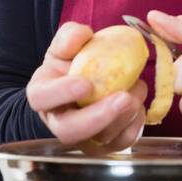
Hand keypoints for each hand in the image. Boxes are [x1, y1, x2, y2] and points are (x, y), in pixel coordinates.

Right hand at [25, 22, 147, 153]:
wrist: (89, 78)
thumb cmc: (73, 62)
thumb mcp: (67, 44)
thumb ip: (70, 36)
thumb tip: (81, 36)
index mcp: (43, 93)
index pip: (41, 98)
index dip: (62, 93)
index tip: (86, 83)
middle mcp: (58, 121)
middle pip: (69, 131)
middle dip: (98, 117)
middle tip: (123, 98)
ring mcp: (82, 137)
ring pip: (99, 139)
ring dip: (124, 116)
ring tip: (138, 89)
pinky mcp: (104, 144)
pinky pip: (121, 142)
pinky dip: (135, 125)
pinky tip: (139, 105)